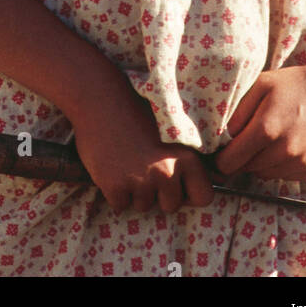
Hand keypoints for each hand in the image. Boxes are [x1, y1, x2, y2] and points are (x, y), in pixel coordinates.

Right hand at [68, 70, 213, 215]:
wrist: (100, 100)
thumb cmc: (136, 113)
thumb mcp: (170, 132)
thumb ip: (186, 160)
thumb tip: (205, 186)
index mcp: (187, 157)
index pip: (204, 197)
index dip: (189, 193)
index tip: (176, 183)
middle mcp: (167, 172)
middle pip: (170, 206)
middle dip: (157, 194)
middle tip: (142, 165)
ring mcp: (141, 181)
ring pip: (143, 206)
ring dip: (134, 191)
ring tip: (126, 161)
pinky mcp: (115, 187)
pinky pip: (120, 205)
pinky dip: (115, 192)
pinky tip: (112, 166)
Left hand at [213, 60, 305, 181]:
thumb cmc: (296, 83)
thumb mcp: (261, 85)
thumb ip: (237, 113)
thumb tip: (222, 138)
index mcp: (266, 129)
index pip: (230, 162)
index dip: (221, 159)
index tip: (220, 153)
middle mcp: (285, 150)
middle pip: (248, 169)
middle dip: (243, 158)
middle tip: (250, 140)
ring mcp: (303, 162)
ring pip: (267, 174)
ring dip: (263, 162)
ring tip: (273, 138)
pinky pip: (289, 176)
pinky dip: (283, 165)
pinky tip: (290, 144)